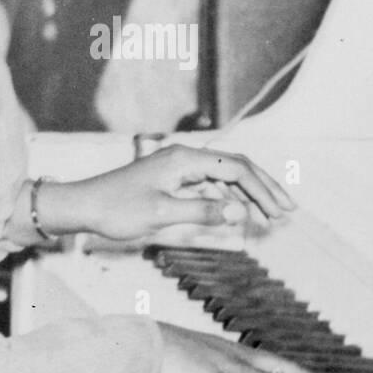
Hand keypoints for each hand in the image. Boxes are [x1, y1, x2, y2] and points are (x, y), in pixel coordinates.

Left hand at [44, 144, 296, 242]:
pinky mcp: (173, 179)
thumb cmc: (117, 209)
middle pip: (236, 167)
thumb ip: (202, 212)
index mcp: (185, 160)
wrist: (84, 206)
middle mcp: (185, 157)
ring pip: (225, 176)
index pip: (236, 169)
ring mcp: (179, 167)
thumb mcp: (161, 215)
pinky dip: (229, 198)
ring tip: (271, 214)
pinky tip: (239, 213)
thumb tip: (240, 212)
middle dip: (264, 187)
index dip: (262, 189)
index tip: (280, 211)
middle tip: (288, 210)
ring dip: (249, 194)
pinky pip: (210, 184)